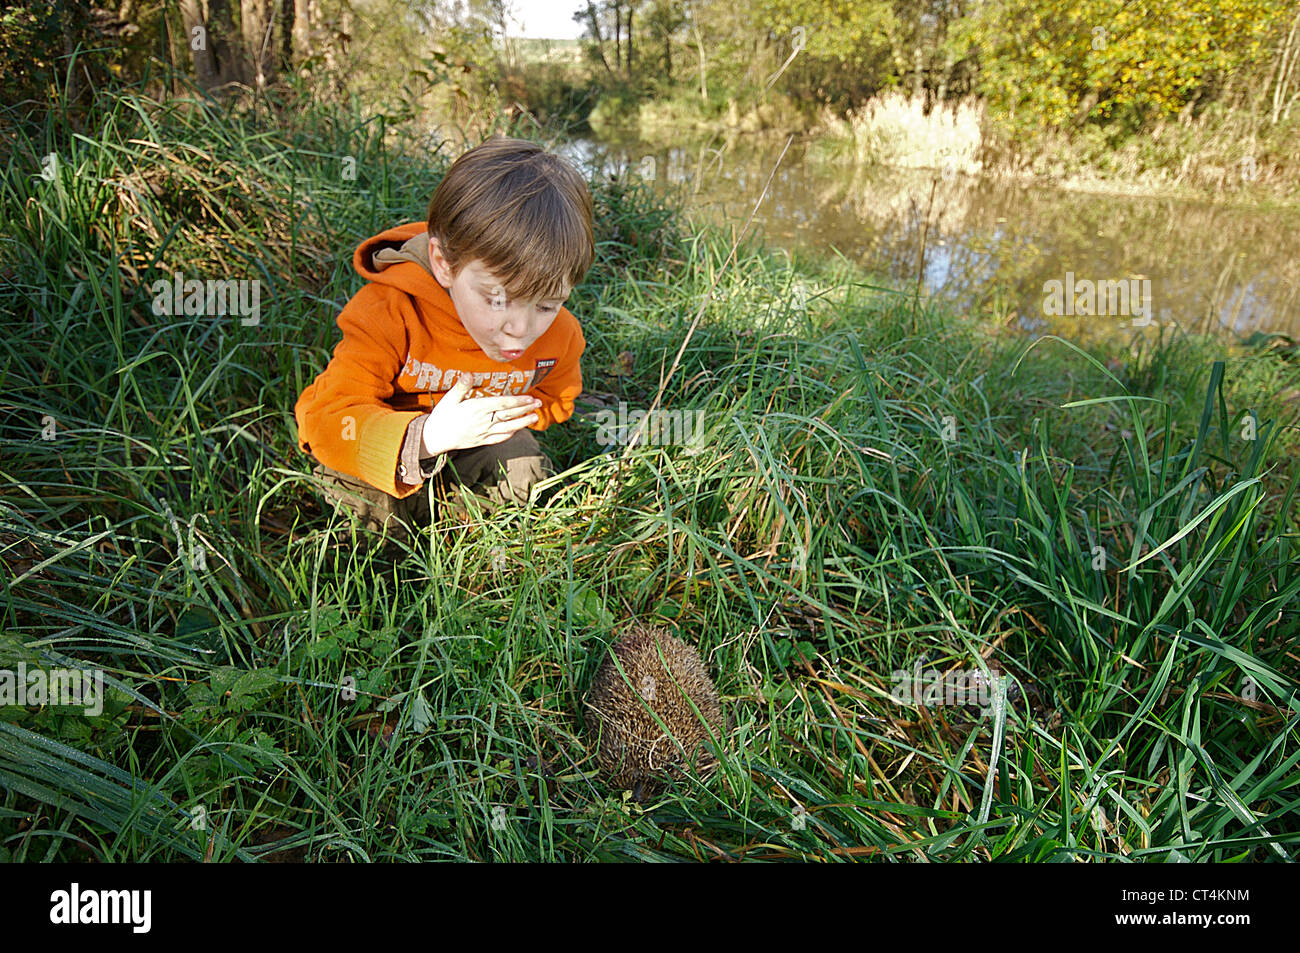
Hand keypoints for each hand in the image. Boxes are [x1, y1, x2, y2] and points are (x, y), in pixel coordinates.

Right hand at [421, 376, 541, 455]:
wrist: (435, 438)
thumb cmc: (442, 416)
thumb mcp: (449, 398)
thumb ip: (461, 386)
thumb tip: (469, 373)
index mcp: (476, 409)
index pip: (502, 404)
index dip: (517, 401)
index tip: (529, 397)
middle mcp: (483, 422)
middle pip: (509, 415)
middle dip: (525, 409)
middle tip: (538, 403)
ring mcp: (484, 433)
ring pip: (508, 428)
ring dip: (523, 422)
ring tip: (535, 417)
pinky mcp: (483, 441)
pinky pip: (500, 438)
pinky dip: (511, 434)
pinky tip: (519, 429)